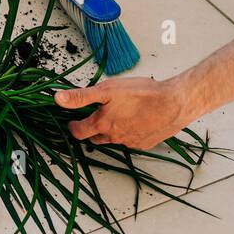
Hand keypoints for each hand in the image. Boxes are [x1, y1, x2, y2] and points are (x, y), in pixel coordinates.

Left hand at [55, 77, 192, 149]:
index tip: (72, 122)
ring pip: (114, 140)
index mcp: (102, 124)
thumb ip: (81, 96)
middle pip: (95, 138)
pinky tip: (135, 121)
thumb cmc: (142, 94)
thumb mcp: (107, 90)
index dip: (73, 126)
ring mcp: (130, 142)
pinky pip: (131, 140)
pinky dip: (129, 132)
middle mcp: (114, 137)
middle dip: (91, 130)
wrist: (175, 104)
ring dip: (110, 131)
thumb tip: (58, 99)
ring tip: (115, 118)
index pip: (78, 132)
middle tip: (91, 120)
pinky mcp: (145, 143)